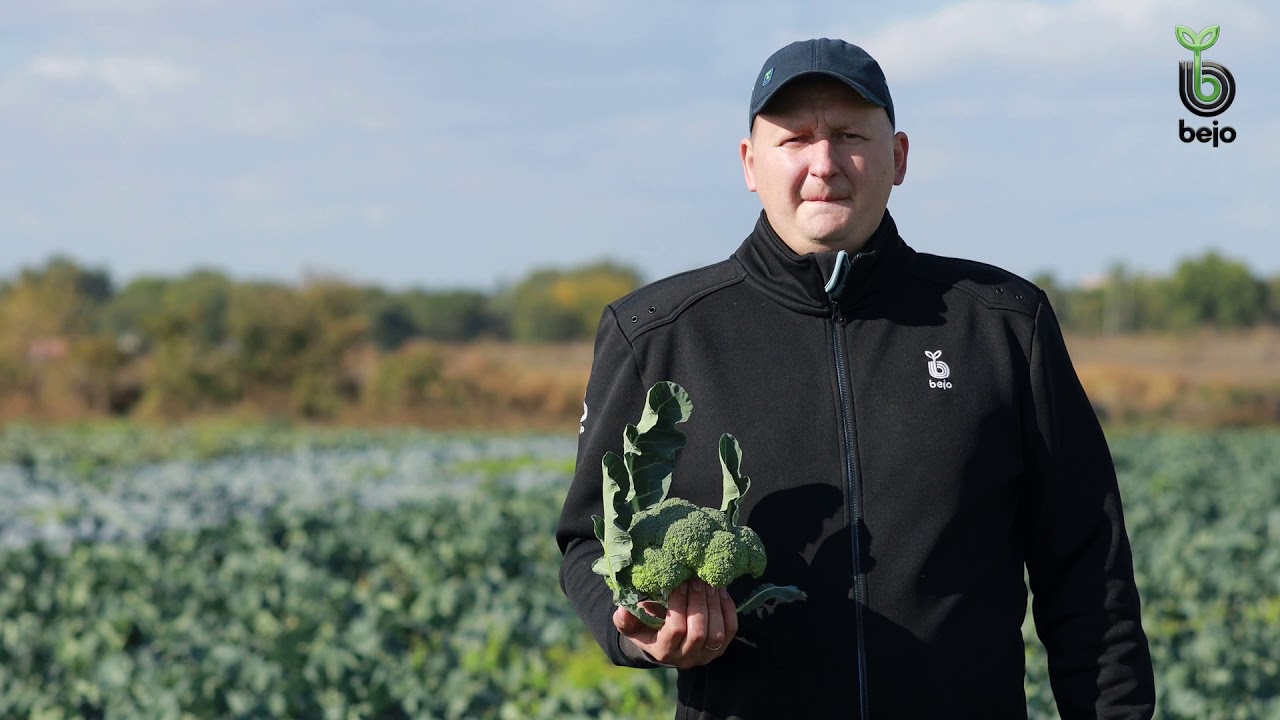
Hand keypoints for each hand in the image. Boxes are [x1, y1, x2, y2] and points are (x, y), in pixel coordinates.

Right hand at [614, 580, 737, 668]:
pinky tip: (720, 591)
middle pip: (699, 632)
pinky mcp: (721, 648)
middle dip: (699, 602)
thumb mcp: (632, 625)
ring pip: (717, 632)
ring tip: (708, 582)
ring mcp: (706, 655)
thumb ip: (625, 619)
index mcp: (663, 651)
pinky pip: (730, 629)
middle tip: (696, 580)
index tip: (679, 584)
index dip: (679, 605)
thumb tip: (623, 609)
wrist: (667, 644)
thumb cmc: (648, 628)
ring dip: (714, 604)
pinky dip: (727, 608)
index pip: (675, 629)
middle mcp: (686, 658)